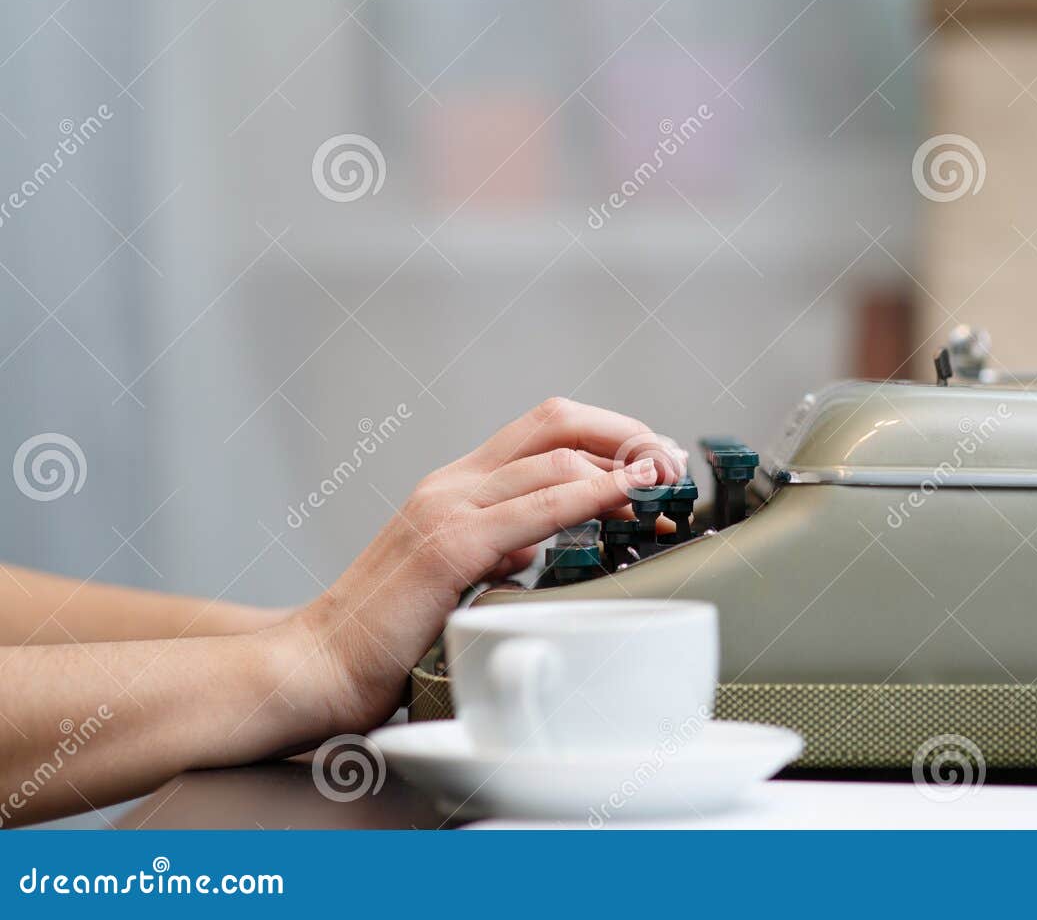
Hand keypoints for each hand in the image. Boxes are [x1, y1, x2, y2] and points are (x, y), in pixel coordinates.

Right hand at [269, 398, 684, 740]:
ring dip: (624, 466)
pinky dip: (593, 494)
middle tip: (670, 466)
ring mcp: (447, 508)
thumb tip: (537, 544)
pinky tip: (627, 500)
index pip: (546, 430)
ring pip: (555, 456)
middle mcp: (453, 484)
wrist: (315, 667)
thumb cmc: (383, 635)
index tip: (652, 465)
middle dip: (628, 433)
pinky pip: (536, 506)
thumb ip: (493, 549)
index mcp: (456, 487)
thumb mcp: (451, 577)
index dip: (609, 435)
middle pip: (557, 420)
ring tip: (663, 488)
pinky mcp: (448, 547)